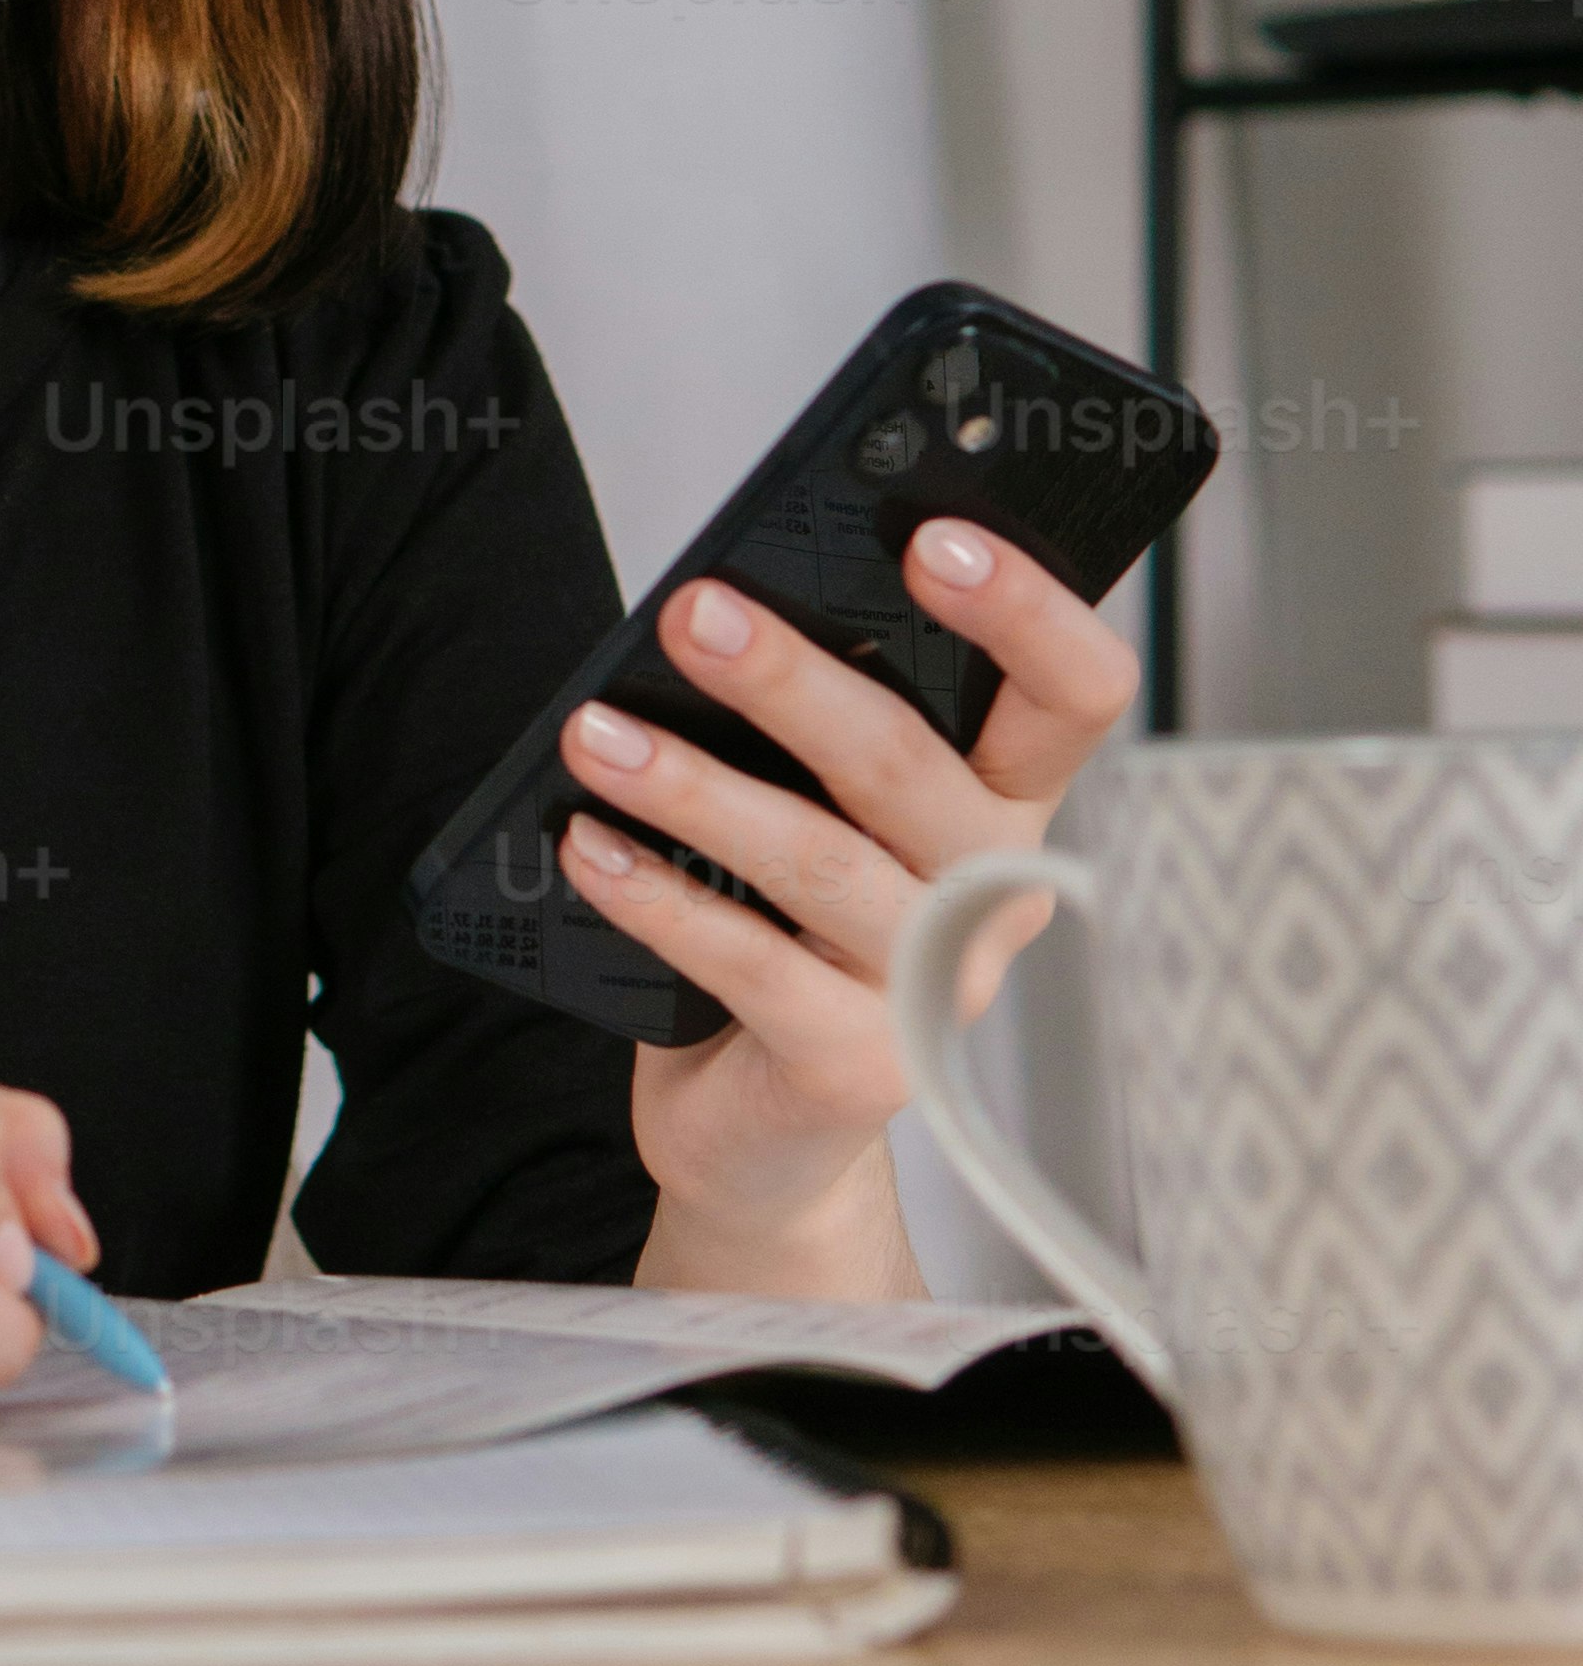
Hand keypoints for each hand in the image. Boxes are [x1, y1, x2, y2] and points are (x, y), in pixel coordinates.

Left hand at [556, 528, 1139, 1299]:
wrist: (761, 1127)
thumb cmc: (787, 930)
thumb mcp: (817, 811)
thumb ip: (807, 727)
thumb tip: (721, 606)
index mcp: (1006, 802)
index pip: (1075, 693)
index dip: (1026, 611)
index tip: (934, 538)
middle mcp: (991, 894)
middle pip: (915, 767)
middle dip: (797, 680)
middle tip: (696, 612)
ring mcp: (933, 990)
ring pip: (821, 863)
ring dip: (696, 788)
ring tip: (595, 734)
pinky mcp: (859, 1068)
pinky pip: (751, 965)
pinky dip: (659, 897)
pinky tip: (590, 846)